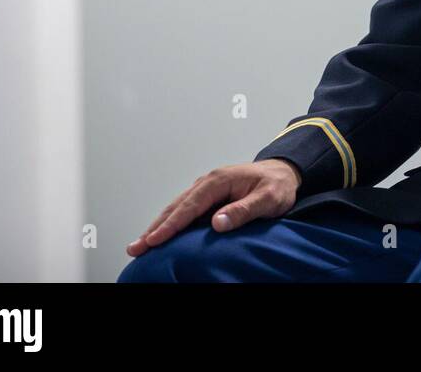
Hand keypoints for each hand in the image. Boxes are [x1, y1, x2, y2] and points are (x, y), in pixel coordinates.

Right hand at [125, 159, 302, 256]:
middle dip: (155, 228)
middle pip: (176, 207)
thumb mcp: (268, 199)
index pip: (190, 206)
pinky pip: (185, 210)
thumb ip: (244, 210)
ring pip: (177, 208)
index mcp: (219, 181)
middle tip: (135, 247)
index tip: (154, 240)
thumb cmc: (278, 186)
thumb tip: (217, 223)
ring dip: (158, 226)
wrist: (285, 172)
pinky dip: (170, 222)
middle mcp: (208, 182)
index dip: (171, 225)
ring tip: (140, 244)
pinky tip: (161, 235)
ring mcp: (207, 188)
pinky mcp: (209, 196)